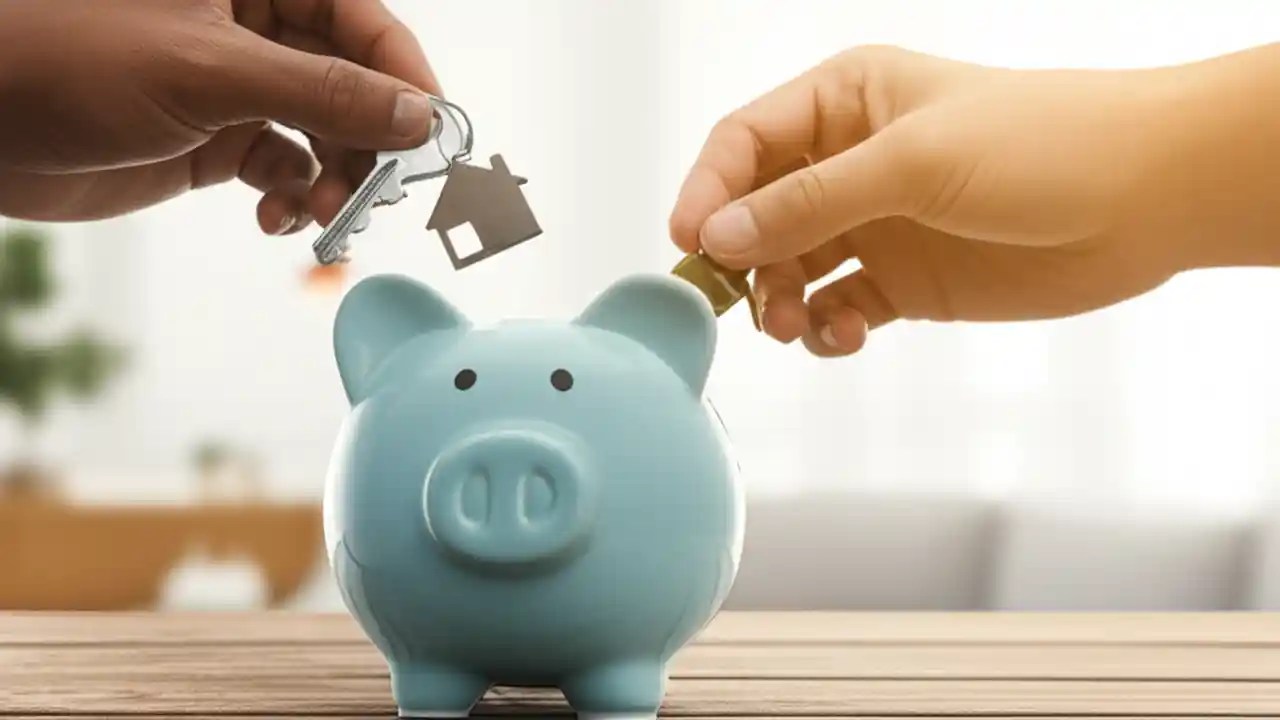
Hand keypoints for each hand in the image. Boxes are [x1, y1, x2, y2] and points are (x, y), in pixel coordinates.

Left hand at [0, 0, 439, 234]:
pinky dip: (293, 196)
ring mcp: (236, 83)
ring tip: (328, 214)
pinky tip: (277, 217)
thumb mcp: (210, 71)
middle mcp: (254, 27)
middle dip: (371, 142)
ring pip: (324, 131)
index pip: (364, 22)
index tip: (434, 138)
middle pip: (353, 81)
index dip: (407, 79)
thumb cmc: (64, 58)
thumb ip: (323, 92)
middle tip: (382, 191)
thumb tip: (419, 116)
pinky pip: (284, 166)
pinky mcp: (215, 136)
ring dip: (338, 179)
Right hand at [670, 45, 1268, 356]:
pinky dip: (828, 329)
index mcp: (846, 101)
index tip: (688, 244)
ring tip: (794, 327)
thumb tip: (716, 238)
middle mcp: (852, 160)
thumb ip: (809, 203)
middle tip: (742, 302)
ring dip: (780, 302)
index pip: (745, 143)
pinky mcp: (904, 280)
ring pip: (791, 268)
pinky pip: (838, 308)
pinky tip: (846, 336)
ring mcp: (877, 223)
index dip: (708, 191)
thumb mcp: (913, 163)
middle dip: (741, 259)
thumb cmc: (1044, 143)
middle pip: (757, 213)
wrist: (1147, 198)